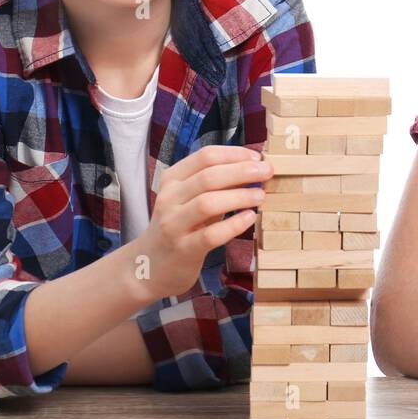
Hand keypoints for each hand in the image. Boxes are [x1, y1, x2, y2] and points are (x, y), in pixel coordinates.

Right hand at [132, 145, 271, 301]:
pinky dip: (234, 224)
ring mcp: (173, 224)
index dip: (234, 154)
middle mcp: (169, 198)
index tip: (257, 157)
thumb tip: (253, 167)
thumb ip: (216, 184)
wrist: (150, 265)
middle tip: (267, 172)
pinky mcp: (183, 249)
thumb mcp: (190, 199)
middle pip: (209, 176)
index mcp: (172, 179)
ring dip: (239, 196)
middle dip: (242, 171)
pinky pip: (211, 234)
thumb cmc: (180, 225)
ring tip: (260, 196)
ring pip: (208, 203)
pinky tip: (250, 218)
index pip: (205, 156)